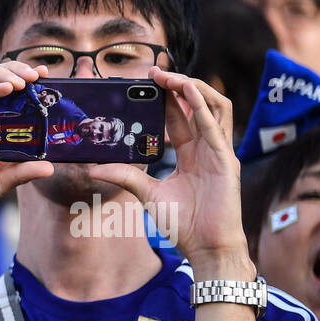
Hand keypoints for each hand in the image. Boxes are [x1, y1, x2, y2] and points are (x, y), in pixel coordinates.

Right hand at [0, 61, 53, 230]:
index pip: (5, 92)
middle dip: (14, 70)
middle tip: (36, 75)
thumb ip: (23, 172)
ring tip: (22, 80)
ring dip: (1, 74)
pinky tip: (6, 89)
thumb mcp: (1, 182)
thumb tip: (51, 167)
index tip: (45, 74)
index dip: (23, 79)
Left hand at [88, 67, 251, 274]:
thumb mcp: (148, 194)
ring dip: (193, 89)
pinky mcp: (227, 160)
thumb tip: (93, 169)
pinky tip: (188, 92)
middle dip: (176, 87)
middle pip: (195, 106)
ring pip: (213, 107)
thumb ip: (126, 177)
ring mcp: (219, 152)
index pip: (177, 118)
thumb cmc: (183, 224)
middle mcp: (207, 148)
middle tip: (153, 73)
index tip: (145, 84)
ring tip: (171, 78)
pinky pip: (215, 126)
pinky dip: (201, 107)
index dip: (164, 99)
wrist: (205, 247)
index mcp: (191, 154)